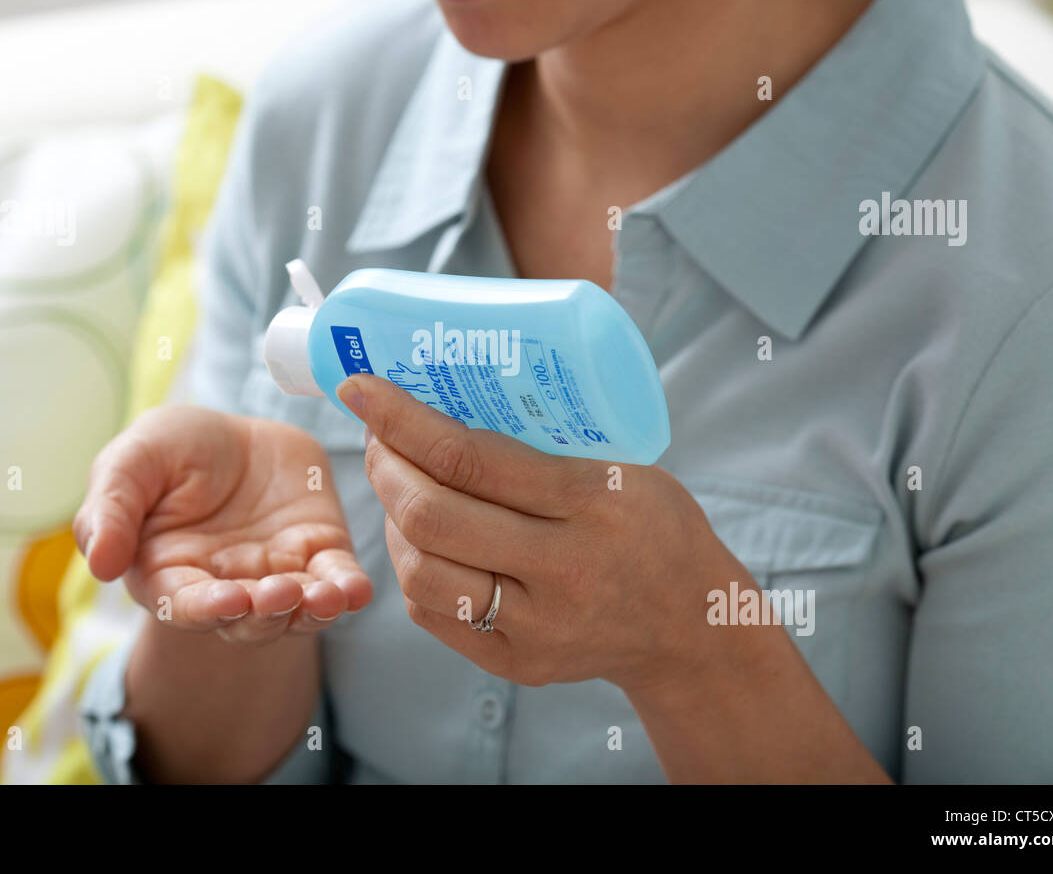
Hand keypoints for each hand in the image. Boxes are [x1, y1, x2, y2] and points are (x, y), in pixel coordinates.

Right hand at [73, 405, 372, 642]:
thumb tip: (99, 563)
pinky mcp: (319, 553)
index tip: (227, 599)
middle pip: (245, 618)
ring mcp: (276, 573)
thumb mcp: (131, 461)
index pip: (185, 604)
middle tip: (279, 593)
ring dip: (311, 609)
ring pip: (294, 609)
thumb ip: (111, 510)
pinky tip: (356, 589)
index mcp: (171, 574)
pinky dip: (347, 589)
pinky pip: (335, 579)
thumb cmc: (172, 451)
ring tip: (325, 596)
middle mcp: (226, 586)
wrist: (236, 429)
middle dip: (264, 612)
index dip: (206, 607)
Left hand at [336, 374, 738, 691]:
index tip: (362, 389)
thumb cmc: (652, 525)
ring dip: (390, 520)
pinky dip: (413, 565)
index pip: (469, 459)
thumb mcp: (620, 464)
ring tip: (400, 486)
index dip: (402, 421)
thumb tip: (439, 398)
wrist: (690, 625)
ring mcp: (538, 627)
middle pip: (431, 518)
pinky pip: (433, 612)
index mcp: (592, 502)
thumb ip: (541, 443)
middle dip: (385, 467)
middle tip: (377, 437)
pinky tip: (420, 538)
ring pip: (420, 571)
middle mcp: (563, 570)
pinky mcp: (517, 663)